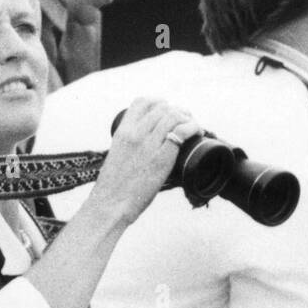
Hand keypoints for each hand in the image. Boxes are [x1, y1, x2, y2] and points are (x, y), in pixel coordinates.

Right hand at [96, 97, 201, 225]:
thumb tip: (145, 151)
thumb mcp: (117, 158)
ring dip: (187, 118)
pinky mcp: (162, 157)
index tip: (166, 110)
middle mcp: (135, 134)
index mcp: (122, 132)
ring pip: (173, 115)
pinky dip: (193, 127)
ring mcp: (148, 144)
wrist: (110, 205)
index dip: (158, 102)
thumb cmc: (112, 189)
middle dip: (178, 111)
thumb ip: (129, 149)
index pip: (142, 102)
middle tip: (185, 121)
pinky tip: (198, 132)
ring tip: (193, 127)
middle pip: (162, 108)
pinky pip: (182, 131)